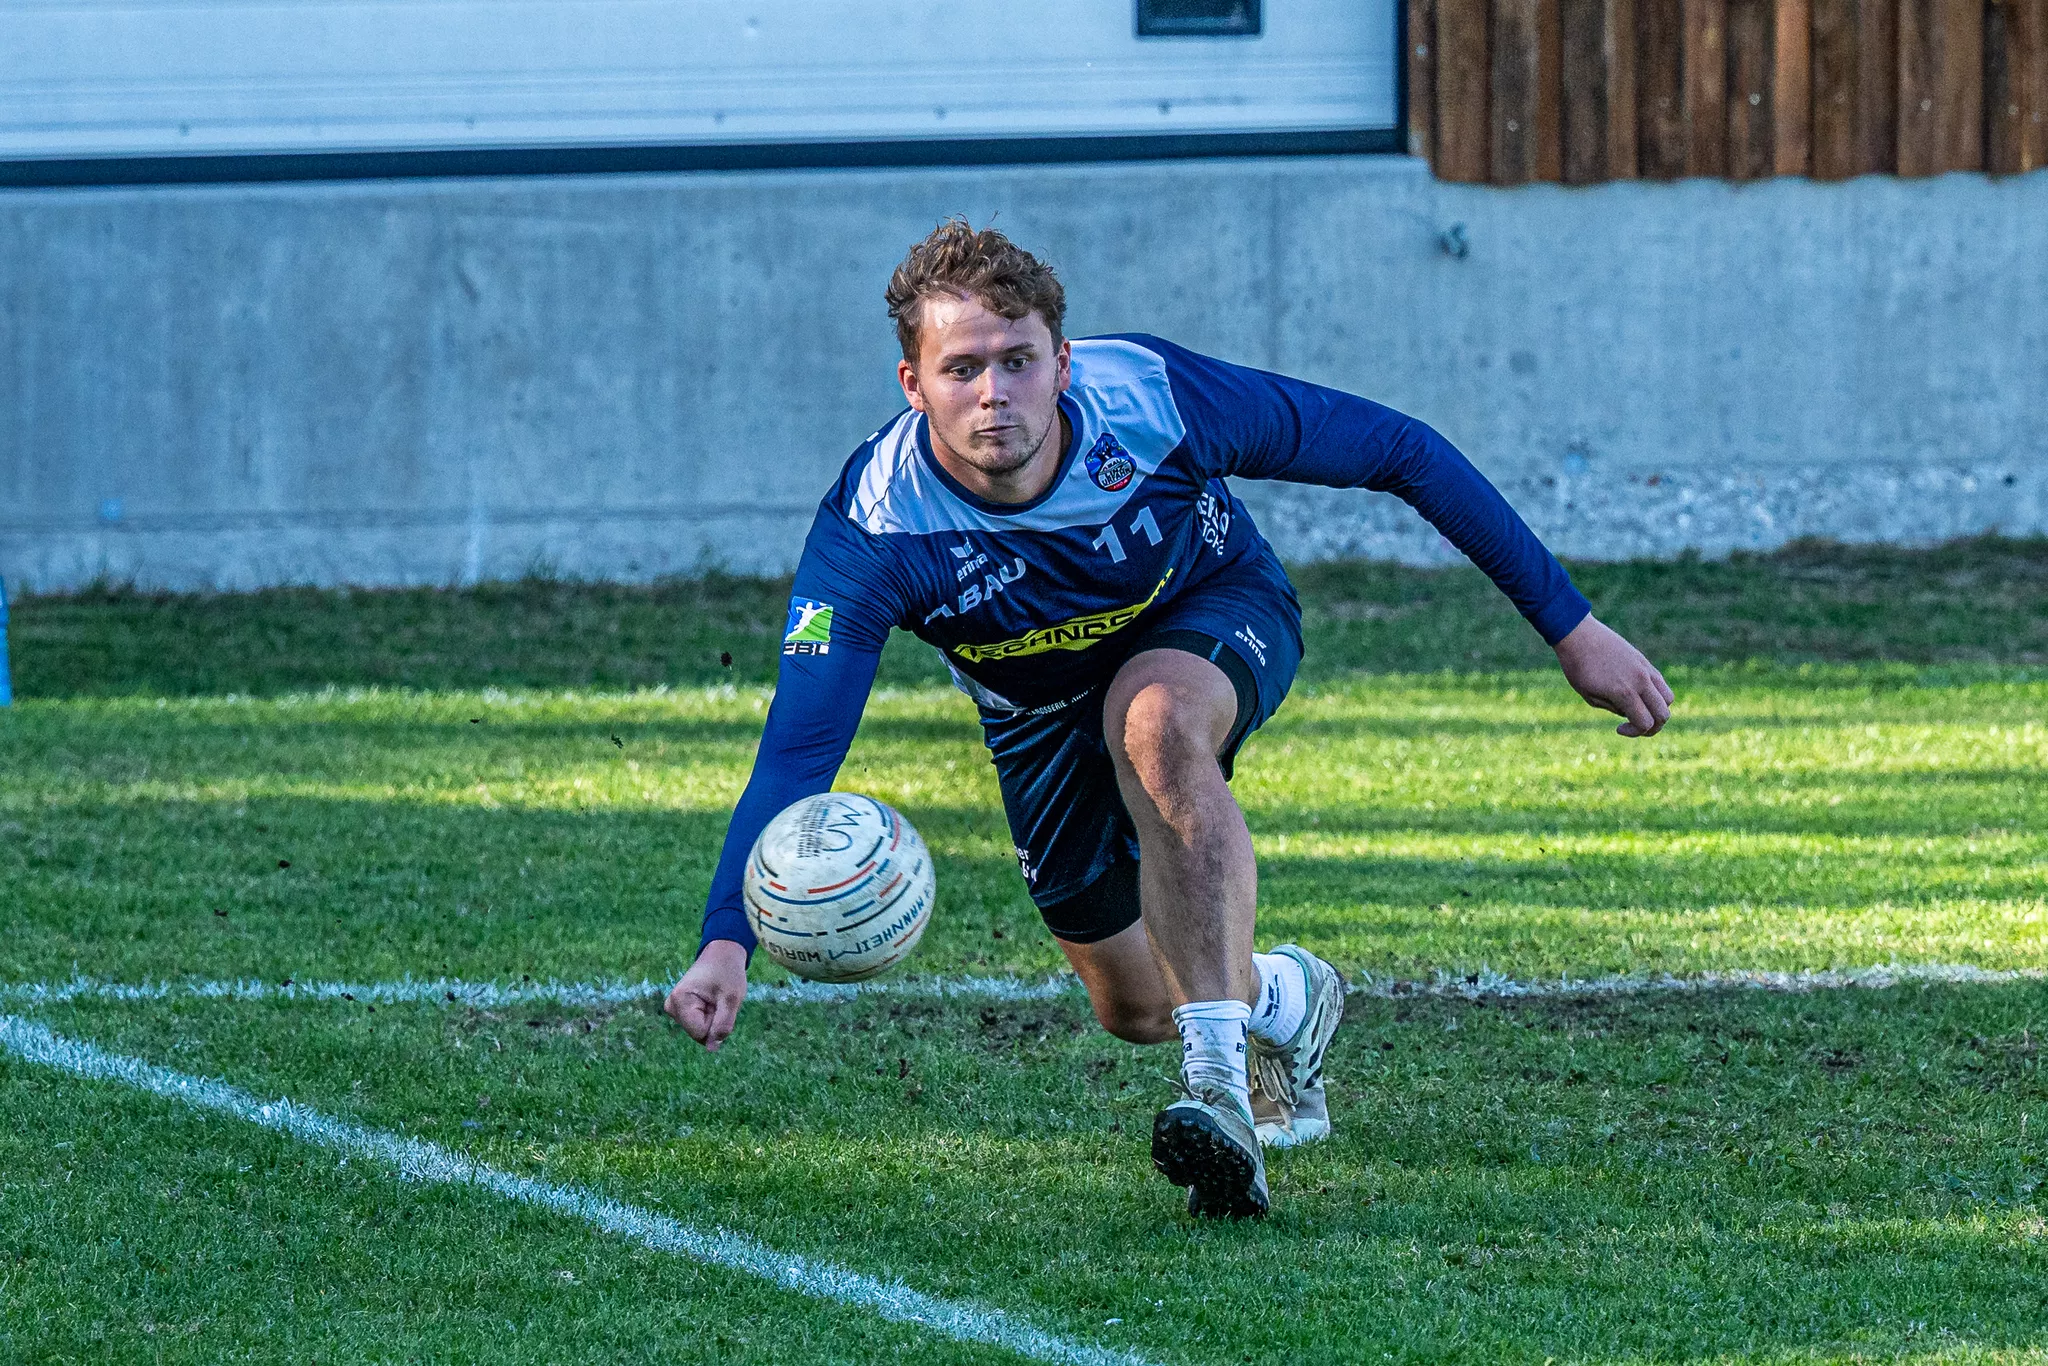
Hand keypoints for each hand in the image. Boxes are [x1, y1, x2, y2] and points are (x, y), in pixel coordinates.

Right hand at [665, 939, 748, 1050]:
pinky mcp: (679, 1011)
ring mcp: (673, 1009)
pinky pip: (699, 1025)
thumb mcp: (732, 998)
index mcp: (679, 1000)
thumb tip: (712, 1049)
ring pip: (699, 1031)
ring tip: (715, 998)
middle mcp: (671, 1006)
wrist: (722, 954)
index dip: (716, 1023)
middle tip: (719, 1000)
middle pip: (699, 1034)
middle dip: (714, 1021)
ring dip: (713, 1019)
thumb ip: (723, 1025)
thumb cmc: (727, 972)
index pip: (701, 1033)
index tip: (720, 1002)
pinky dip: (710, 1017)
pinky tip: (711, 1001)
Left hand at [1553, 615, 1672, 736]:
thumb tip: (1631, 713)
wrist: (1578, 634)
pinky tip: (1637, 694)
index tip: (1618, 728)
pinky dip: (1656, 694)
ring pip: (1668, 698)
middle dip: (1652, 727)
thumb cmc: (1578, 667)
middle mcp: (1640, 681)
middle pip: (1663, 714)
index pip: (1645, 723)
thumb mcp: (1590, 696)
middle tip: (1633, 724)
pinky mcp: (1644, 661)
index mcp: (1624, 692)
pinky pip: (1660, 683)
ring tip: (1638, 709)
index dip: (1635, 732)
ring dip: (1657, 709)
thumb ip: (1614, 708)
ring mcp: (1645, 669)